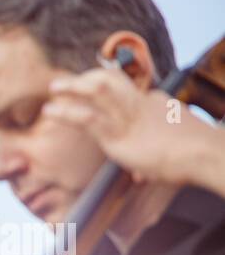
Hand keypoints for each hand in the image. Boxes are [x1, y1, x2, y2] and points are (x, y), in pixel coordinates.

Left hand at [44, 69, 214, 186]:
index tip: (90, 88)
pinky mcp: (118, 134)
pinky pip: (87, 118)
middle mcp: (139, 104)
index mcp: (153, 103)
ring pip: (96, 93)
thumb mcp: (172, 149)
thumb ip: (151, 159)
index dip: (106, 89)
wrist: (203, 153)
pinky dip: (66, 113)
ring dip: (72, 88)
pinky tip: (51, 111)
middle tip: (67, 82)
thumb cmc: (193, 155)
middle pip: (109, 81)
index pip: (126, 90)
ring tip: (54, 87)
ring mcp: (127, 117)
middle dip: (86, 78)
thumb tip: (141, 176)